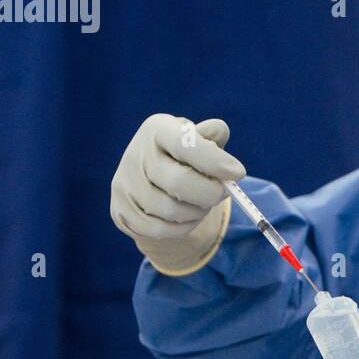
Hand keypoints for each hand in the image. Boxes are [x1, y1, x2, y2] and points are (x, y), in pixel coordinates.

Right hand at [110, 114, 245, 271]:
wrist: (151, 178)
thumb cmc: (186, 155)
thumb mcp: (200, 139)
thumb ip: (212, 135)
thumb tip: (217, 132)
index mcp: (157, 129)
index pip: (184, 144)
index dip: (214, 161)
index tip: (238, 173)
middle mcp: (135, 154)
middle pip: (179, 182)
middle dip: (210, 193)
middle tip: (223, 192)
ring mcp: (124, 184)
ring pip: (171, 210)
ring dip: (198, 212)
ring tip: (204, 203)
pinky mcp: (120, 210)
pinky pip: (159, 229)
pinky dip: (183, 227)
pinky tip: (189, 217)